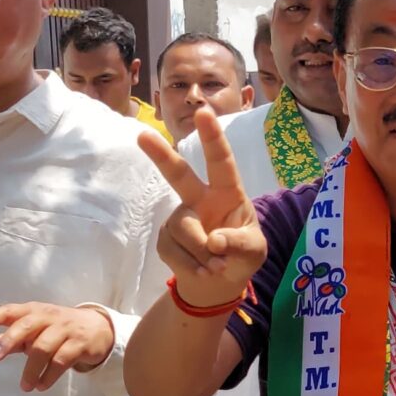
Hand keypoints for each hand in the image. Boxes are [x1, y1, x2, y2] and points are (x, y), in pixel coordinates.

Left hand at [0, 302, 113, 390]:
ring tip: (24, 386)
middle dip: (8, 341)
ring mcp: (65, 329)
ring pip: (44, 348)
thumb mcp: (32, 332)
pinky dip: (49, 375)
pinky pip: (61, 361)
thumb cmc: (56, 329)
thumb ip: (6, 340)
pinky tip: (40, 385)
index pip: (10, 311)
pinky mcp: (80, 344)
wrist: (99, 328)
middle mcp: (48, 316)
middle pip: (26, 326)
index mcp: (33, 311)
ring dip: (31, 369)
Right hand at [140, 111, 266, 307]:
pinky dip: (191, 266)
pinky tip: (203, 271)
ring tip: (217, 266)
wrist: (218, 283)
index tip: (204, 113)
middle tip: (142, 135)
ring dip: (202, 253)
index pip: (221, 162)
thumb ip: (240, 244)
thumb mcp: (253, 251)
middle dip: (161, 155)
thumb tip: (213, 241)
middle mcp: (200, 198)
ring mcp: (180, 217)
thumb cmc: (242, 255)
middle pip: (178, 174)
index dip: (213, 137)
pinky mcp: (165, 237)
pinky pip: (173, 250)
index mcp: (227, 193)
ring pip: (183, 228)